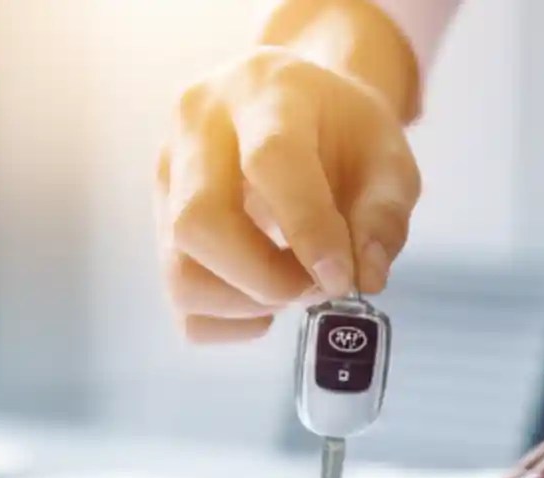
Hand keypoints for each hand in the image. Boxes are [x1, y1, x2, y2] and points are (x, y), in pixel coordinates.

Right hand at [155, 43, 420, 343]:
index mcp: (262, 90)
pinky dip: (227, 321)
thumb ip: (383, 211)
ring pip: (179, 271)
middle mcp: (194, 128)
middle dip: (263, 278)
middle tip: (314, 286)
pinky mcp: (158, 224)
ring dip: (244, 303)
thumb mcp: (385, 153)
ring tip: (291, 287)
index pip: (268, 160)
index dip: (307, 228)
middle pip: (197, 221)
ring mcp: (164, 179)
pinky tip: (261, 299)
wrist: (292, 107)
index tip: (341, 277)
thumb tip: (363, 278)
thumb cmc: (340, 129)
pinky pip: (181, 302)